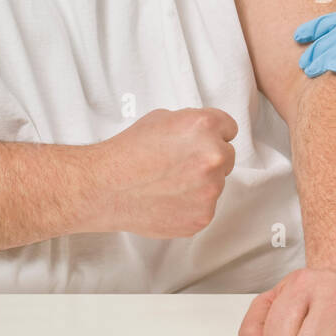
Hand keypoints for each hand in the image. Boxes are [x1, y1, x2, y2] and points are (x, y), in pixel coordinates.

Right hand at [87, 108, 237, 236]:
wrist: (106, 187)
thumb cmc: (127, 153)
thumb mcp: (162, 119)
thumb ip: (191, 125)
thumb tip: (204, 134)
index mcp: (204, 127)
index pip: (229, 128)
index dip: (214, 134)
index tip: (203, 142)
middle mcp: (212, 156)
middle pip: (227, 157)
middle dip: (209, 159)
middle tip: (180, 164)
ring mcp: (210, 189)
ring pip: (216, 184)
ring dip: (199, 184)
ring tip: (167, 182)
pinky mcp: (202, 216)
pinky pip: (205, 207)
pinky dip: (190, 205)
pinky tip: (167, 198)